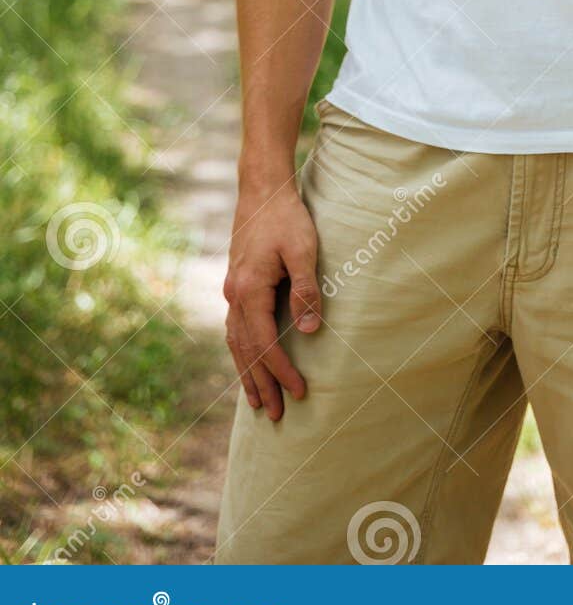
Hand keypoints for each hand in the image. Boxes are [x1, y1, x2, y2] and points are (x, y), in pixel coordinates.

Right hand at [223, 185, 321, 421]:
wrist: (262, 189)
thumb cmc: (287, 218)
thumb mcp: (304, 250)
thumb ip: (306, 290)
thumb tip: (308, 333)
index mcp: (249, 290)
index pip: (265, 344)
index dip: (281, 371)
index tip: (298, 392)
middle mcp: (234, 295)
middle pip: (246, 351)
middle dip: (261, 384)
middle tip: (276, 415)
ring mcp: (231, 290)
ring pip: (236, 342)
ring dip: (248, 373)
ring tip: (258, 402)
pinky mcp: (236, 284)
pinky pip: (235, 328)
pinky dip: (242, 351)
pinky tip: (248, 361)